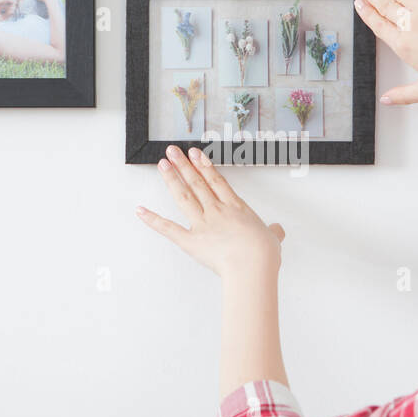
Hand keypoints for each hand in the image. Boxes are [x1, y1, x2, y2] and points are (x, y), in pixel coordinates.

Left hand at [136, 145, 284, 278]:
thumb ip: (273, 232)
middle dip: (183, 165)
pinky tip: (140, 210)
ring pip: (184, 197)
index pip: (216, 181)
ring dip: (172, 180)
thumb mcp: (272, 239)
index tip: (195, 153)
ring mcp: (202, 224)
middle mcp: (216, 211)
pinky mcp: (191, 241)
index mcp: (236, 208)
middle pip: (197, 183)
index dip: (204, 166)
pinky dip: (153, 220)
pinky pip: (168, 229)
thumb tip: (276, 231)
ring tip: (162, 165)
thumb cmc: (263, 254)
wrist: (252, 265)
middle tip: (172, 151)